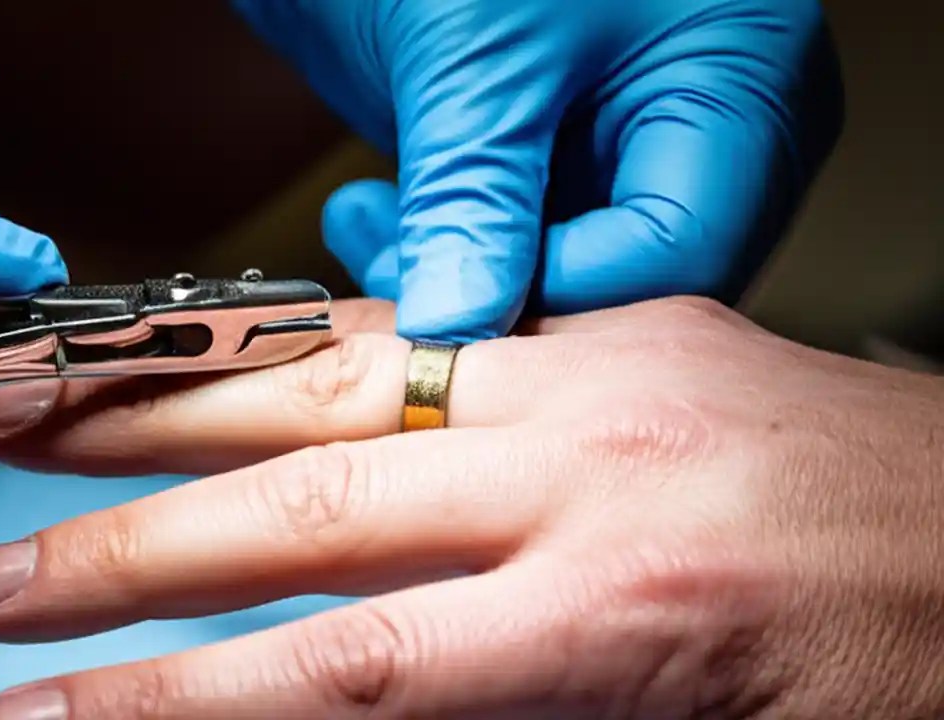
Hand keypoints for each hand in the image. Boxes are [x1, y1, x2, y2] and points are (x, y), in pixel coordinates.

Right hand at [0, 297, 942, 718]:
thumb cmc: (904, 668)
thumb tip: (343, 708)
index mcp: (630, 614)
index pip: (340, 669)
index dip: (163, 701)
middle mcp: (590, 468)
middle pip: (303, 506)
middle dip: (122, 550)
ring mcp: (596, 371)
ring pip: (334, 378)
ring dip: (170, 408)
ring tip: (41, 423)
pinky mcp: (611, 323)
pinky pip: (415, 325)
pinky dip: (291, 343)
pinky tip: (209, 360)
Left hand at [232, 0, 844, 341]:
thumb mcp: (475, 51)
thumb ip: (471, 195)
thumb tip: (459, 323)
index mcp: (738, 75)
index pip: (683, 246)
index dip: (569, 293)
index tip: (462, 308)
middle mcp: (699, 114)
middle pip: (634, 269)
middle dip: (511, 291)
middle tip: (411, 284)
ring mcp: (624, 126)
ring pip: (566, 262)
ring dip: (461, 268)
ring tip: (372, 233)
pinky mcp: (549, 135)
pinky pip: (517, 229)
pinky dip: (445, 237)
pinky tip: (376, 219)